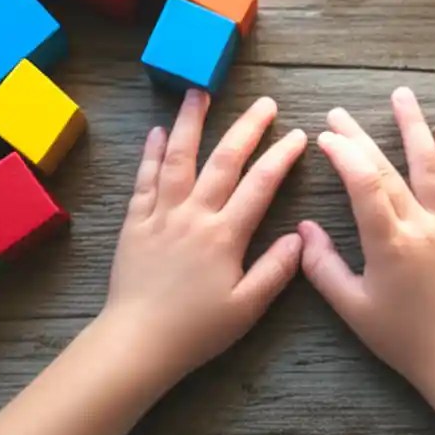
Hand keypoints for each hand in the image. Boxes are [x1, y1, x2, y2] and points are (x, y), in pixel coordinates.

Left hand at [101, 89, 307, 383]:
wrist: (137, 342)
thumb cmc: (195, 330)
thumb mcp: (246, 308)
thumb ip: (275, 270)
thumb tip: (300, 237)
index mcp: (225, 236)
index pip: (260, 185)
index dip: (281, 157)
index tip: (297, 135)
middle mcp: (193, 216)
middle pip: (223, 161)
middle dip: (247, 128)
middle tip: (265, 103)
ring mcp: (160, 215)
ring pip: (178, 158)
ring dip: (191, 123)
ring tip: (200, 92)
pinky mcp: (134, 222)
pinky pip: (144, 179)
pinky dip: (151, 153)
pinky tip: (158, 132)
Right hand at [299, 87, 434, 389]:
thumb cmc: (404, 337)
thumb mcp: (353, 308)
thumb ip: (323, 268)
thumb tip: (303, 230)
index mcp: (390, 243)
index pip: (364, 184)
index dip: (343, 154)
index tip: (325, 136)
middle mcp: (423, 225)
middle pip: (389, 168)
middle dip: (361, 136)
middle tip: (339, 111)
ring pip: (432, 164)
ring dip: (414, 126)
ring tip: (401, 96)